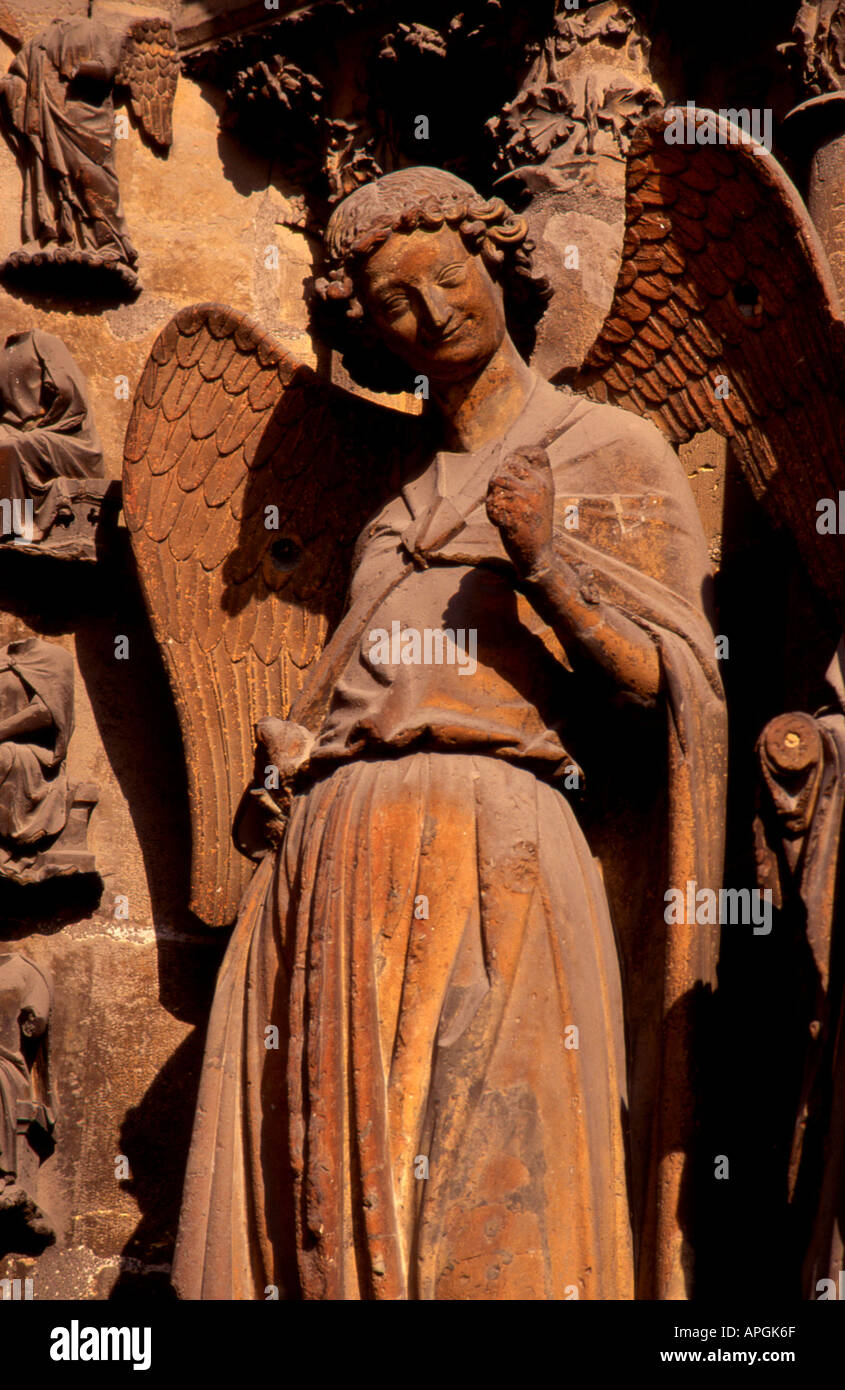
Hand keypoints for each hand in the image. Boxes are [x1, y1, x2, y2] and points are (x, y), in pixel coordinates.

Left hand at [486, 447, 554, 577]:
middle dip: (497, 481)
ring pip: (495, 482)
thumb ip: (529, 480)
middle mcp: (538, 486)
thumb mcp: (540, 498)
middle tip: (501, 500)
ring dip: (493, 497)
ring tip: (503, 512)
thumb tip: (506, 460)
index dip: (518, 453)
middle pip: (505, 466)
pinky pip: (492, 503)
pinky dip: (492, 514)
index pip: (534, 452)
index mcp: (546, 481)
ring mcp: (526, 499)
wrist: (539, 556)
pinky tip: (503, 524)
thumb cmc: (534, 527)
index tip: (510, 465)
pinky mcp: (513, 513)